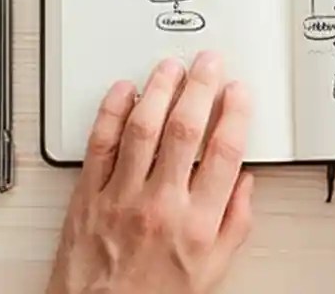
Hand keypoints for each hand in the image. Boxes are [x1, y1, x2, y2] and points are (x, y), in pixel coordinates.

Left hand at [47, 52, 253, 293]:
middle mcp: (160, 204)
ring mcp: (121, 196)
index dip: (235, 114)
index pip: (224, 152)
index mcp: (197, 223)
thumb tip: (246, 184)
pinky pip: (100, 144)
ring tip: (170, 68)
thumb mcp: (212, 272)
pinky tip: (123, 91)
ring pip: (143, 128)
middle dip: (201, 87)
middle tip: (208, 63)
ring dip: (159, 90)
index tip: (238, 93)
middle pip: (186, 129)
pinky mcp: (88, 195)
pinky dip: (111, 112)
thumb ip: (235, 224)